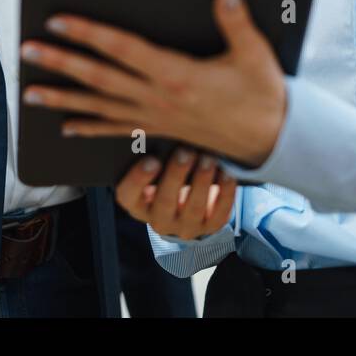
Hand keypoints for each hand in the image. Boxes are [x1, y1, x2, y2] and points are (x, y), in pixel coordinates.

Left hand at [20, 0, 286, 166]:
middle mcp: (158, 97)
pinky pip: (115, 129)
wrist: (270, 139)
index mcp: (177, 74)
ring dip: (62, 98)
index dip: (88, 34)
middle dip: (60, 62)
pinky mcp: (157, 129)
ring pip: (98, 106)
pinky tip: (66, 126)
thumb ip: (236, 21)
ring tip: (30, 92)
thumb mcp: (255, 53)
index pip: (122, 49)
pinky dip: (88, 127)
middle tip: (27, 49)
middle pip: (98, 77)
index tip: (59, 21)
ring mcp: (154, 116)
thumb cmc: (261, 94)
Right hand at [117, 149, 236, 240]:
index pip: (128, 195)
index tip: (152, 160)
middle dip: (176, 175)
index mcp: (137, 203)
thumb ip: (156, 155)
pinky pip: (218, 213)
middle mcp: (158, 220)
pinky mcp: (209, 227)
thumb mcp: (156, 169)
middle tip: (185, 152)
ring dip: (201, 181)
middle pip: (164, 201)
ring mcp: (185, 227)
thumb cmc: (167, 176)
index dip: (138, 179)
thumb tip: (165, 128)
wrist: (190, 205)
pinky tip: (227, 174)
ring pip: (193, 208)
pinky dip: (225, 192)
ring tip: (208, 159)